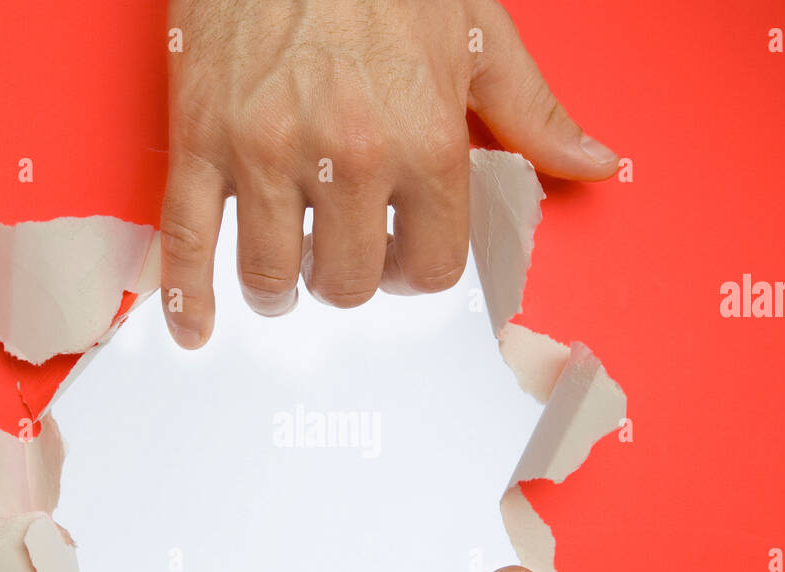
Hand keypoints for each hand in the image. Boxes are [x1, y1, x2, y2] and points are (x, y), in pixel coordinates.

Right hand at [160, 0, 619, 346]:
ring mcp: (269, 153)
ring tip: (284, 270)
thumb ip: (534, 113)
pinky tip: (196, 325)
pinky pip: (190, 241)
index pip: (431, 268)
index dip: (417, 271)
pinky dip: (189, 294)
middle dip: (349, 277)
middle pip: (350, 280)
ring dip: (282, 286)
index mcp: (426, 141)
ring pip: (274, 274)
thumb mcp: (480, 32)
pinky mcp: (201, 140)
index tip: (403, 259)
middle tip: (341, 255)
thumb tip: (595, 164)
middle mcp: (351, 158)